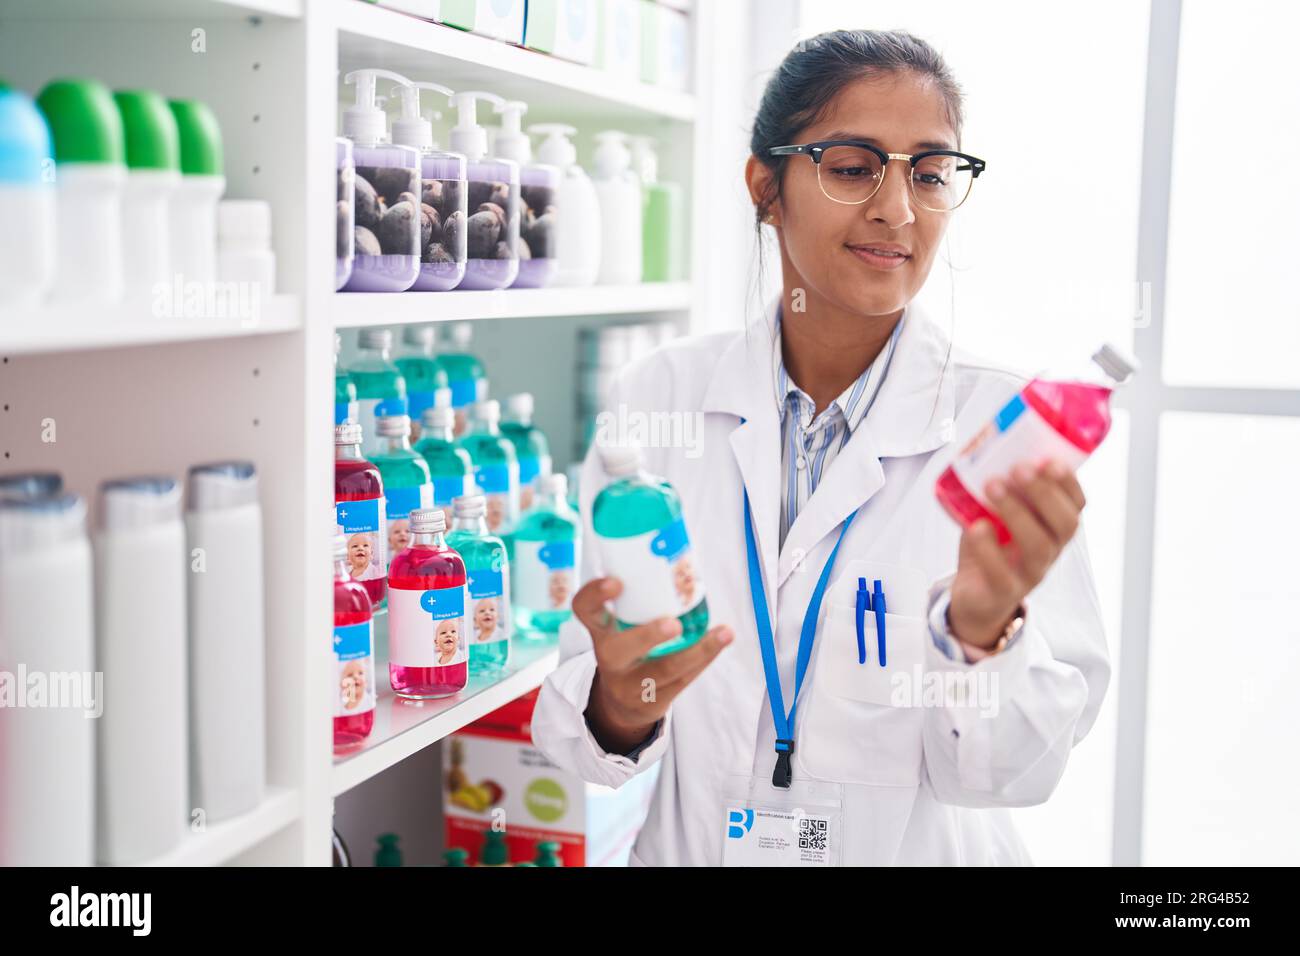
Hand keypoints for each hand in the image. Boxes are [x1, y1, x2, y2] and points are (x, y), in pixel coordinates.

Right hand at [574, 577, 732, 753]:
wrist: (623, 704)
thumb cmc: (629, 649)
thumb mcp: (621, 627)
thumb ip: (640, 601)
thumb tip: (681, 557)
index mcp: (600, 630)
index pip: (584, 610)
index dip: (594, 596)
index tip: (615, 582)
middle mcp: (610, 658)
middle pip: (619, 650)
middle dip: (647, 636)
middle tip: (674, 624)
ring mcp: (630, 684)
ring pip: (663, 670)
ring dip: (696, 652)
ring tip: (723, 633)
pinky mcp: (654, 700)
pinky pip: (682, 680)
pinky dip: (705, 658)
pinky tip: (722, 641)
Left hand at [948, 459, 1085, 647]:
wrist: (974, 597)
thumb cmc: (989, 547)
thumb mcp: (996, 514)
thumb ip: (999, 488)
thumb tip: (987, 450)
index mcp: (1052, 529)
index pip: (1076, 506)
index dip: (1069, 483)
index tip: (1052, 461)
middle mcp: (1049, 551)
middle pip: (1065, 524)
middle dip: (1045, 493)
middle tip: (1018, 469)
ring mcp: (1029, 574)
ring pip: (1039, 546)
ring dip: (1017, 513)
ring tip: (992, 487)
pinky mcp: (1003, 592)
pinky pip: (1003, 575)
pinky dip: (988, 549)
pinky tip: (977, 527)